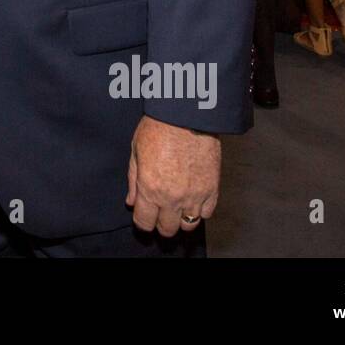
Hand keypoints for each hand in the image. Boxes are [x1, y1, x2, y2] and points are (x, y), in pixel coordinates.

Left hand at [126, 115, 220, 236]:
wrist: (187, 115)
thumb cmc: (158, 128)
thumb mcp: (136, 151)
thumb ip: (133, 181)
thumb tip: (131, 201)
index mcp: (149, 189)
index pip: (144, 222)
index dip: (143, 222)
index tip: (144, 216)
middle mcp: (172, 198)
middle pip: (167, 229)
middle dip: (161, 224)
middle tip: (161, 213)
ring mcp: (194, 196)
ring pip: (188, 225)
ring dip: (181, 220)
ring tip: (178, 209)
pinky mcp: (212, 189)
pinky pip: (207, 213)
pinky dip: (200, 210)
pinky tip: (193, 200)